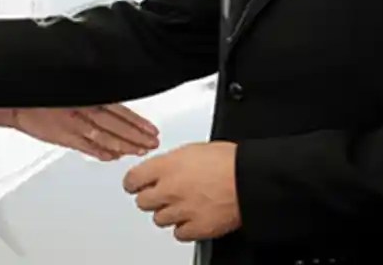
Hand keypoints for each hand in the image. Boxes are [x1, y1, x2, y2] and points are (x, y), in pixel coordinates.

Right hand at [13, 104, 159, 160]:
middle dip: (136, 137)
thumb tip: (111, 100)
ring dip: (124, 146)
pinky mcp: (62, 137)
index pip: (119, 110)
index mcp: (86, 95)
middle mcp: (82, 110)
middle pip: (116, 127)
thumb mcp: (71, 84)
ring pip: (104, 138)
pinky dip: (100, 153)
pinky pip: (86, 147)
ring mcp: (73, 126)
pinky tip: (112, 157)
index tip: (152, 130)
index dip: (137, 122)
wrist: (16, 99)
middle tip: (152, 144)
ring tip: (138, 151)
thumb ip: (91, 93)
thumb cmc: (42, 90)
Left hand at [122, 141, 240, 241]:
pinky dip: (183, 228)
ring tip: (180, 206)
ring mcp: (182, 210)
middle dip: (150, 198)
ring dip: (167, 213)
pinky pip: (179, 233)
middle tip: (160, 195)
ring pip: (159, 219)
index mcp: (166, 166)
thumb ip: (171, 162)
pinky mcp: (197, 228)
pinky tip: (190, 219)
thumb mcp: (192, 149)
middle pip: (143, 202)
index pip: (132, 179)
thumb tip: (163, 168)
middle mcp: (169, 190)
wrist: (249, 178)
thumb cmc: (228, 160)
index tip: (135, 185)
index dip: (134, 183)